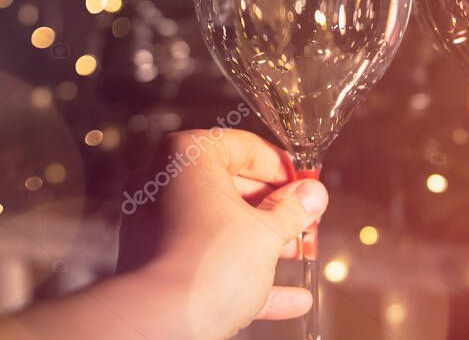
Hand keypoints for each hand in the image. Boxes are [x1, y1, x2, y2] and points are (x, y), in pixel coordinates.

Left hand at [117, 129, 327, 338]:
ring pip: (218, 225)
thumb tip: (313, 194)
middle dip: (275, 209)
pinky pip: (205, 260)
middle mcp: (162, 184)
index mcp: (186, 158)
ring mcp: (155, 227)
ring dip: (263, 241)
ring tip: (300, 256)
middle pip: (231, 187)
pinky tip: (290, 298)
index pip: (243, 147)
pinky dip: (243, 274)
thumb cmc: (212, 262)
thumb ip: (293, 209)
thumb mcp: (267, 231)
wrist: (160, 325)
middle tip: (305, 222)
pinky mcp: (156, 266)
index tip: (306, 186)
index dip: (281, 167)